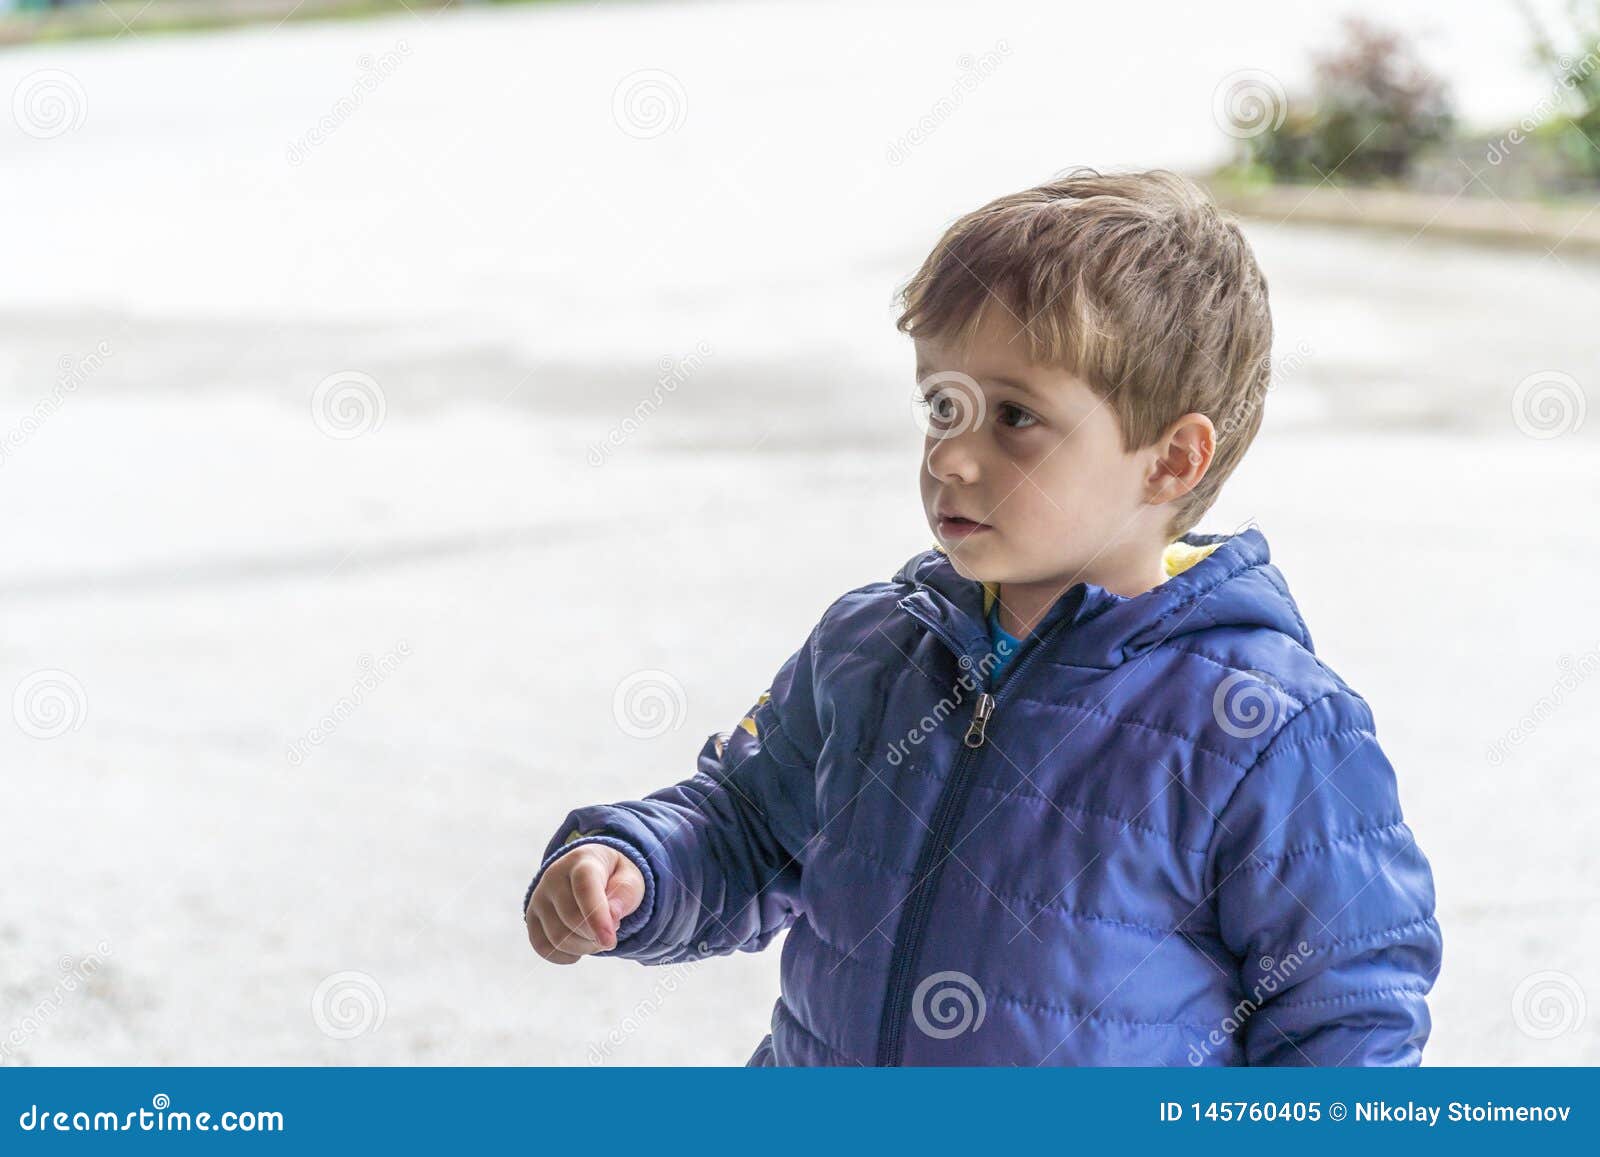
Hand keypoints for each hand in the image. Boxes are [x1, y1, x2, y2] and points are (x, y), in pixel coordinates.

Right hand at [525, 843, 645, 963]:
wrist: (592, 874)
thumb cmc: (614, 878)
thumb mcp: (630, 880)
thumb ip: (624, 895)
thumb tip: (612, 917)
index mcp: (582, 861)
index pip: (585, 888)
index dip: (597, 917)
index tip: (609, 941)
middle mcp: (554, 876)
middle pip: (572, 919)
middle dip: (596, 936)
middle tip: (611, 932)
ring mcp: (539, 897)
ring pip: (558, 938)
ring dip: (584, 948)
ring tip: (596, 936)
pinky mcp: (531, 917)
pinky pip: (544, 949)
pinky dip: (566, 956)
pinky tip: (579, 947)